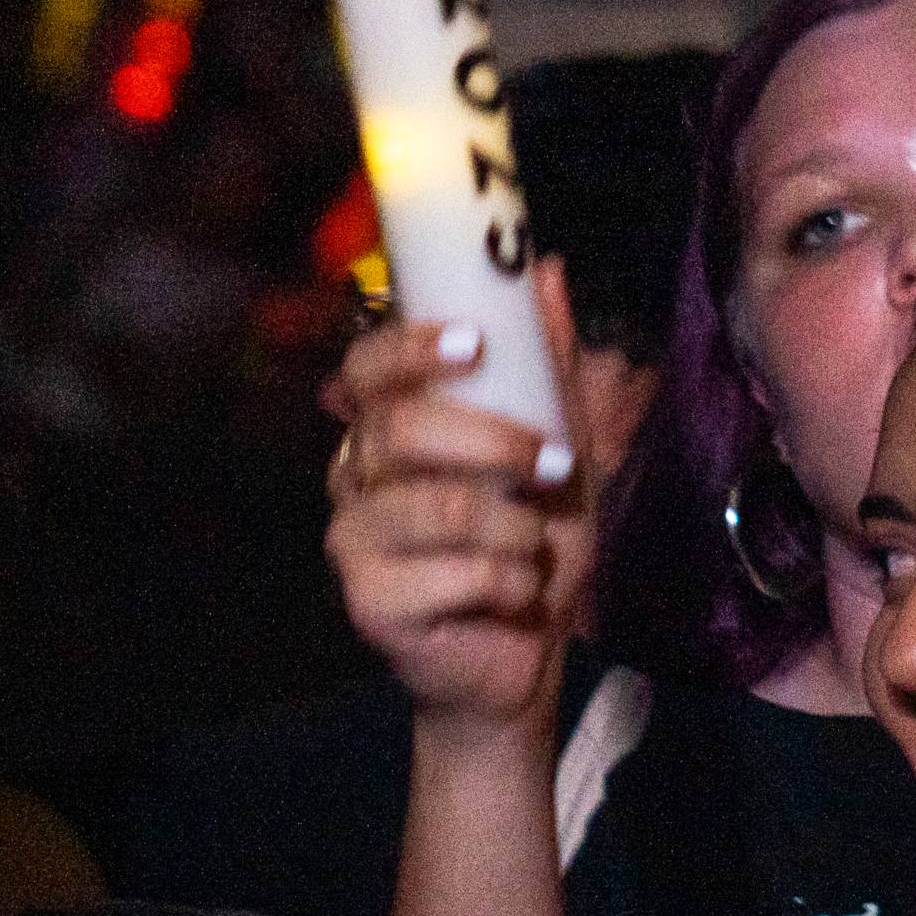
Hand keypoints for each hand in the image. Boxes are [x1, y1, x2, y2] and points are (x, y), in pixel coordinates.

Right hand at [322, 298, 595, 741]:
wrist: (530, 647)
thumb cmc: (534, 536)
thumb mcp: (562, 441)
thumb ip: (548, 363)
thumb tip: (546, 267)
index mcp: (389, 428)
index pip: (363, 368)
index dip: (407, 348)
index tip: (473, 344)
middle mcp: (353, 477)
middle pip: (398, 429)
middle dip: (492, 440)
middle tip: (553, 462)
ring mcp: (353, 541)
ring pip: (432, 506)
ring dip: (512, 523)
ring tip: (535, 541)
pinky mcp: (369, 603)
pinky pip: (449, 574)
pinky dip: (509, 580)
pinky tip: (516, 591)